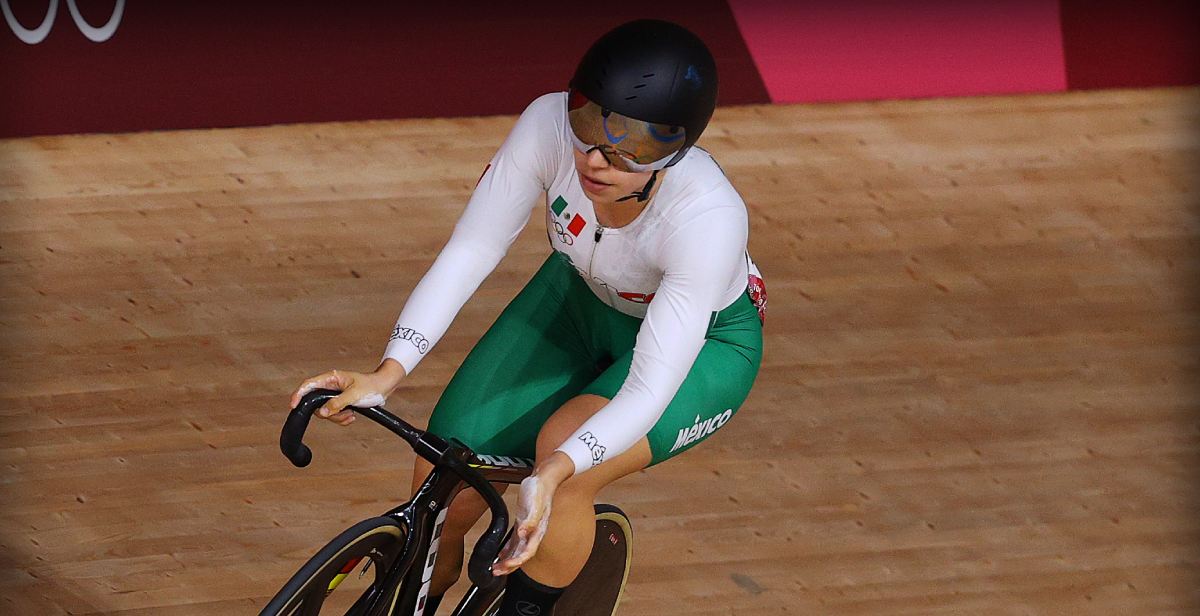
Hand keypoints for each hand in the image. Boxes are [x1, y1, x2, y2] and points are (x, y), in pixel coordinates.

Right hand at [289, 360, 406, 425]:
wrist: (384, 388)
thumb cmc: (371, 386)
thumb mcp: (354, 395)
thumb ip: (337, 403)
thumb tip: (322, 412)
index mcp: (331, 378)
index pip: (308, 385)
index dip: (298, 395)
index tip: (293, 406)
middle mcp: (330, 386)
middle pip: (317, 404)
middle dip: (329, 413)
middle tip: (342, 413)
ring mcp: (335, 395)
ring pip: (326, 412)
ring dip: (338, 417)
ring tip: (351, 414)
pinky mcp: (340, 403)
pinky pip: (334, 415)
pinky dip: (342, 419)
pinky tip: (352, 416)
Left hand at [492, 452, 573, 575]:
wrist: (543, 479)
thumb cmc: (540, 490)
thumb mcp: (536, 504)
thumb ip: (531, 520)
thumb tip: (523, 533)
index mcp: (537, 531)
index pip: (527, 552)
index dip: (517, 561)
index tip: (506, 565)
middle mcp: (533, 533)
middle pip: (522, 555)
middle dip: (510, 566)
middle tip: (497, 571)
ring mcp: (527, 529)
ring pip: (517, 550)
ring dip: (508, 561)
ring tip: (497, 568)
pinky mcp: (522, 523)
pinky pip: (515, 541)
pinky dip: (508, 550)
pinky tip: (501, 555)